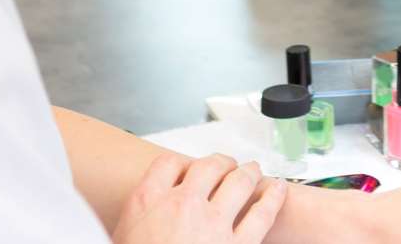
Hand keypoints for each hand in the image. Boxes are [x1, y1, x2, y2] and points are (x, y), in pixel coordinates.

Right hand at [111, 154, 285, 243]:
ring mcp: (213, 224)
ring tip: (253, 170)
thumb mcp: (122, 237)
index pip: (168, 164)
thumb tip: (145, 220)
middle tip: (226, 166)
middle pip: (208, 166)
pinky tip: (277, 189)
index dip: (182, 163)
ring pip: (239, 182)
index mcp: (147, 203)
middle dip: (220, 163)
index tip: (187, 168)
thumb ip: (138, 221)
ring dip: (249, 172)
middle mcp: (182, 206)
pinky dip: (273, 196)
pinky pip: (263, 213)